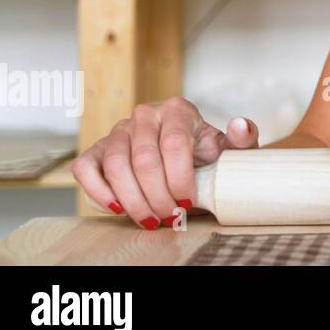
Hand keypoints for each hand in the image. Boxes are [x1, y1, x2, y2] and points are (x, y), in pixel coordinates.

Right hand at [71, 98, 258, 228]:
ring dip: (132, 200)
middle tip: (170, 218)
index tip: (188, 202)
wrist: (188, 159)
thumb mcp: (230, 149)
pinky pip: (86, 169)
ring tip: (150, 219)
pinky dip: (98, 192)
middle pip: (144, 159)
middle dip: (157, 196)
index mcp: (178, 109)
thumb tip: (240, 125)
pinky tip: (118, 209)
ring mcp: (119, 130)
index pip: (175, 144)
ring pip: (116, 166)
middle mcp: (145, 114)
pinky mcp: (98, 149)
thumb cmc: (208, 156)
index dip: (180, 178)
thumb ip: (243, 139)